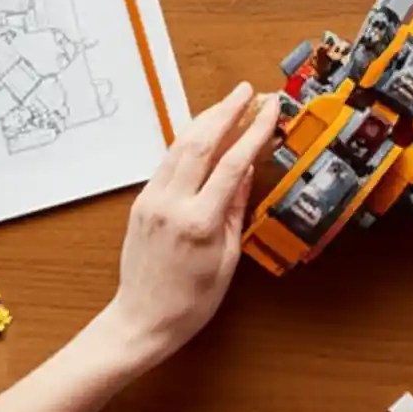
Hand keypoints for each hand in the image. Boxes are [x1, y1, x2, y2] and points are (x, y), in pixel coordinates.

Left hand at [106, 82, 277, 361]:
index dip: (254, 132)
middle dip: (226, 111)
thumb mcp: (227, 259)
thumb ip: (236, 210)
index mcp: (199, 222)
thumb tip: (246, 171)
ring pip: (180, 146)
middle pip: (200, 142)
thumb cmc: (191, 301)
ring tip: (228, 103)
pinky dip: (188, 142)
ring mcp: (151, 200)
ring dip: (205, 120)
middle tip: (247, 91)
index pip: (232, 163)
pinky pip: (167, 162)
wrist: (142, 320)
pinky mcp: (141, 202)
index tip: (271, 111)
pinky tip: (202, 132)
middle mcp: (171, 204)